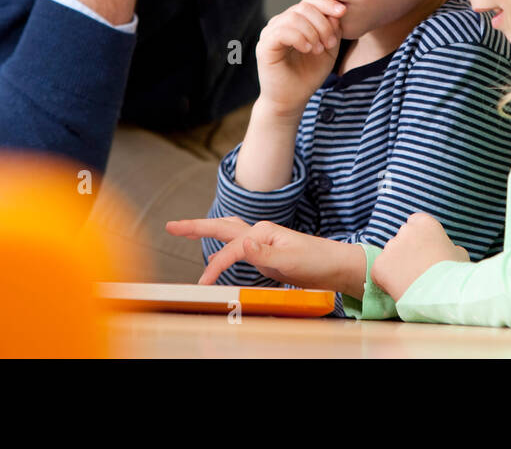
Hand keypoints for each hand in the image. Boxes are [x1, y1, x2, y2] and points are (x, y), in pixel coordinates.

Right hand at [166, 216, 361, 295]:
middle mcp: (261, 233)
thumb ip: (264, 253)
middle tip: (171, 226)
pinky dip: (223, 246)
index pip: (230, 248)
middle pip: (222, 227)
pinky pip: (238, 247)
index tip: (203, 283)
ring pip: (229, 232)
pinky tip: (220, 251)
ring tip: (187, 230)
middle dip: (195, 227)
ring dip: (208, 231)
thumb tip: (242, 244)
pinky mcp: (268, 254)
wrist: (338, 266)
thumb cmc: (318, 262)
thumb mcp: (291, 259)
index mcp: (263, 231)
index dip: (215, 266)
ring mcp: (264, 242)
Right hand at [255, 0, 346, 116]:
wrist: (292, 100)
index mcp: (295, 21)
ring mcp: (270, 33)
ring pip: (293, 17)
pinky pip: (282, 31)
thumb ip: (333, 30)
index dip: (327, 3)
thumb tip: (336, 13)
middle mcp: (280, 23)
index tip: (342, 12)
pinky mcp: (264, 46)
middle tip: (330, 43)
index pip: (310, 1)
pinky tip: (308, 49)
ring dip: (312, 32)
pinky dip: (299, 38)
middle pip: (304, 7)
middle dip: (322, 23)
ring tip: (318, 50)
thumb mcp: (328, 50)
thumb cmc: (308, 75)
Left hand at [371, 212, 469, 300]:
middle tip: (417, 269)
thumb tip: (447, 249)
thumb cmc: (455, 275)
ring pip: (390, 254)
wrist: (442, 296)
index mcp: (426, 223)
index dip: (420, 237)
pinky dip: (386, 280)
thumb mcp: (460, 254)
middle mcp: (405, 231)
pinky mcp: (378, 266)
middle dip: (407, 250)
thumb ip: (448, 246)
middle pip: (402, 238)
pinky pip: (379, 271)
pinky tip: (399, 289)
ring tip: (410, 282)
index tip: (425, 250)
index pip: (416, 222)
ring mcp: (390, 248)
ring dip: (396, 264)